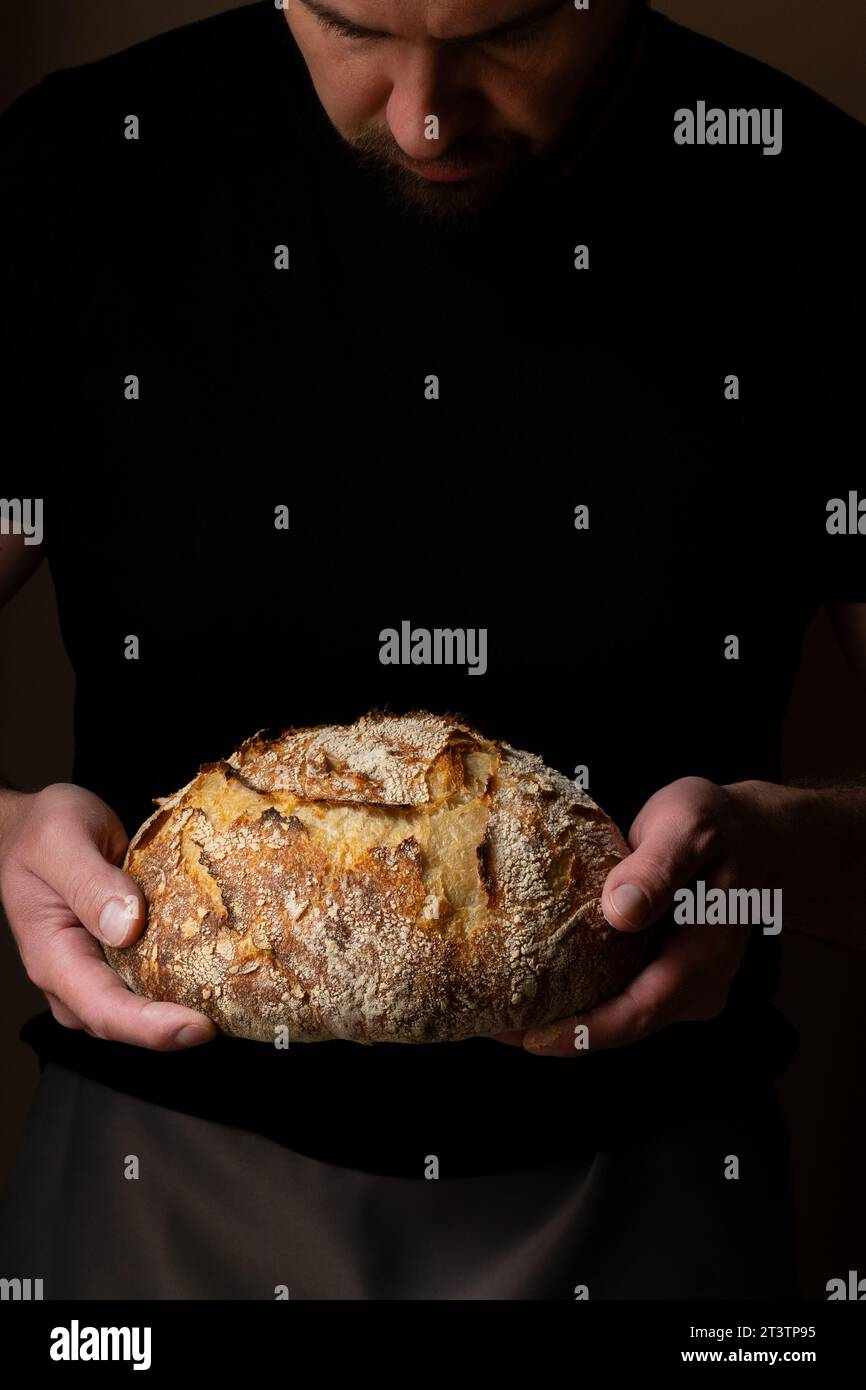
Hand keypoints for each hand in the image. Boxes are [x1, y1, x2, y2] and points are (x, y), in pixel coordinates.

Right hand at [0, 783, 216, 1049]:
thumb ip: (89, 883)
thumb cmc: (40, 830)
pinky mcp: (121, 955)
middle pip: (126, 1022)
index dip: (150, 1027)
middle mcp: (74, 976)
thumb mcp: (60, 840)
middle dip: (177, 1030)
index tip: (199, 1026)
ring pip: (142, 1007)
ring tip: (234, 999)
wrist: (31, 825)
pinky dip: (186, 979)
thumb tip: (127, 927)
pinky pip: (154, 979)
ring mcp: (98, 969)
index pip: (103, 1009)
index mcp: (53, 956)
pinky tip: (220, 967)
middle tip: (232, 1017)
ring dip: (185, 1007)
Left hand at [487, 776, 766, 1056]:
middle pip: (619, 1028)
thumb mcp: (688, 830)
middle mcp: (695, 988)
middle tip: (493, 1024)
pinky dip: (576, 994)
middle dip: (557, 1032)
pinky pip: (617, 995)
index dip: (580, 1033)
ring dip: (562, 1016)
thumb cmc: (721, 827)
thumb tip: (619, 910)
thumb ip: (657, 869)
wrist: (755, 834)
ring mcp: (680, 986)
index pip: (636, 1015)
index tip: (528, 1037)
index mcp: (703, 963)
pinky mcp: (663, 974)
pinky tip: (532, 982)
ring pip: (616, 1016)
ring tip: (502, 1009)